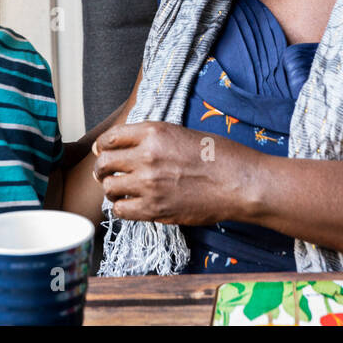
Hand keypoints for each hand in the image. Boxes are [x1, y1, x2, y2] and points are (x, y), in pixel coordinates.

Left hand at [92, 121, 254, 224]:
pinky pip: (120, 210)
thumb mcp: (182, 133)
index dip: (102, 147)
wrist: (239, 182)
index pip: (111, 137)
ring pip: (109, 188)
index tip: (102, 152)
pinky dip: (121, 208)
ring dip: (112, 189)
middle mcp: (146, 156)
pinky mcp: (155, 209)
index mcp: (154, 132)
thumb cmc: (219, 155)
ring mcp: (148, 184)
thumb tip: (127, 147)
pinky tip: (131, 205)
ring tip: (120, 191)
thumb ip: (153, 139)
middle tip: (106, 174)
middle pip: (104, 163)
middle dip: (102, 169)